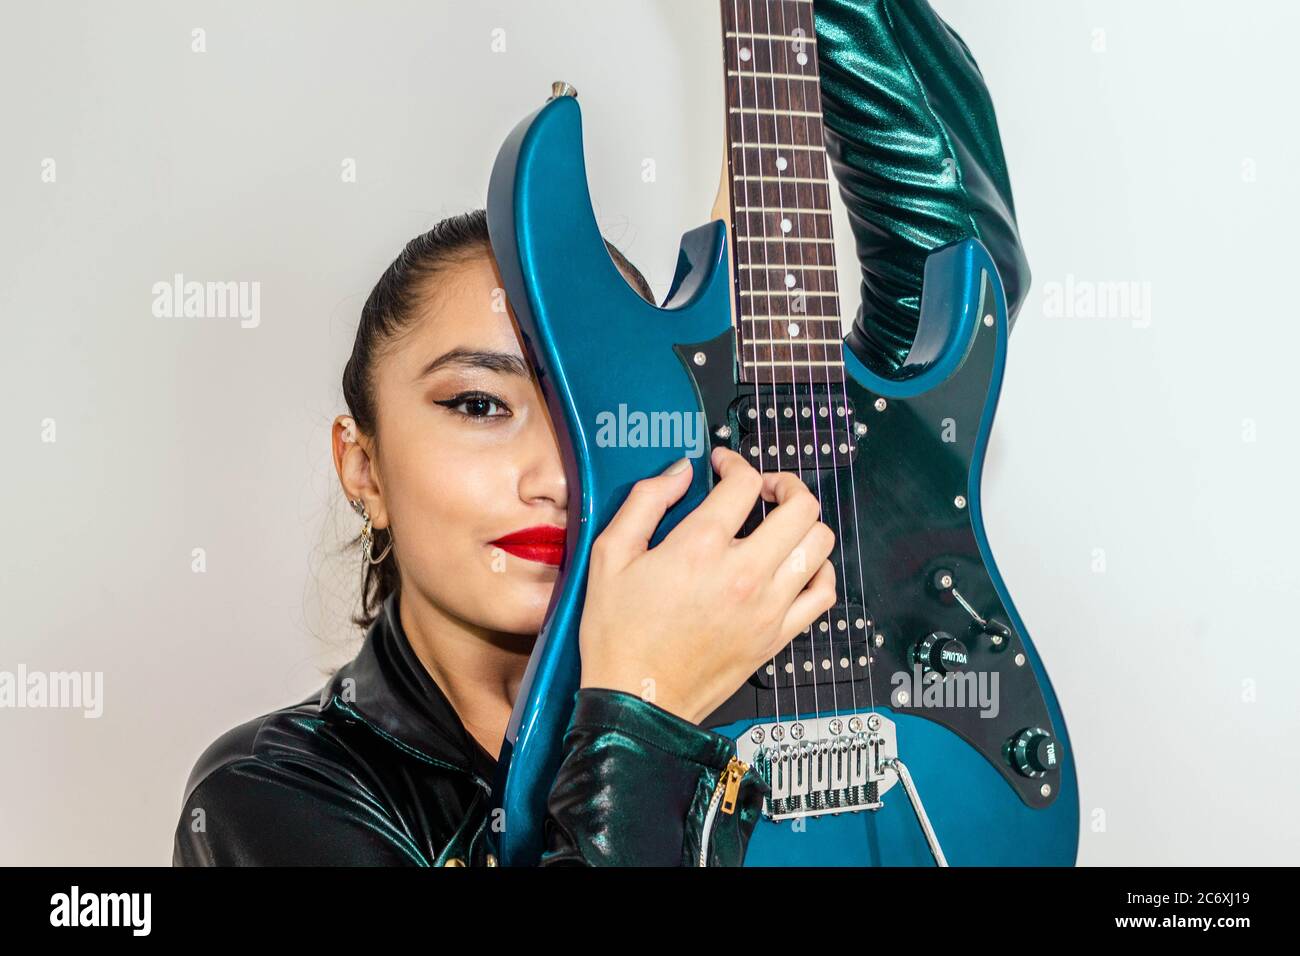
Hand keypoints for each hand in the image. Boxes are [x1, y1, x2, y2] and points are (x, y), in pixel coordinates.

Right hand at [578, 446, 836, 724]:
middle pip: (800, 506)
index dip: (735, 462)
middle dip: (785, 484)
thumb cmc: (620, 636)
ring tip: (781, 524)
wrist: (637, 701)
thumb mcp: (609, 555)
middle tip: (764, 489)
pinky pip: (824, 593)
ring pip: (820, 543)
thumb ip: (644, 502)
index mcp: (700, 547)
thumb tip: (679, 472)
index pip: (744, 482)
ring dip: (804, 523)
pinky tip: (797, 567)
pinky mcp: (778, 635)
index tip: (723, 466)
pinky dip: (819, 571)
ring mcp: (768, 606)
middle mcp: (743, 573)